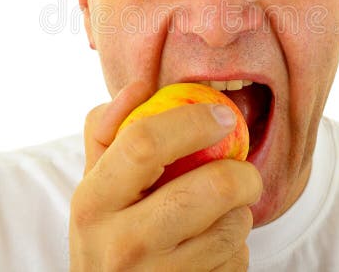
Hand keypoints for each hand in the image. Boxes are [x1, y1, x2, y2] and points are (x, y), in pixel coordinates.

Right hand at [70, 81, 262, 270]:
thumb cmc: (106, 233)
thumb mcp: (95, 186)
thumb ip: (108, 131)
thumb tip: (140, 85)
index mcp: (92, 201)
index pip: (144, 142)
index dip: (193, 120)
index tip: (223, 117)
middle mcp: (119, 244)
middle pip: (209, 189)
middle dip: (243, 174)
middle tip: (245, 173)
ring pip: (232, 229)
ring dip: (240, 216)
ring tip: (220, 216)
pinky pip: (236, 262)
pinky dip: (236, 250)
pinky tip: (213, 250)